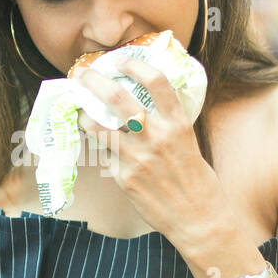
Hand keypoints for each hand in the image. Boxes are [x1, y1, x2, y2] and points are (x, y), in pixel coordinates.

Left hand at [75, 55, 222, 243]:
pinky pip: (105, 155)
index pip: (156, 81)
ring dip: (84, 114)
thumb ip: (167, 123)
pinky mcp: (125, 177)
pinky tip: (98, 145)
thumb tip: (143, 103)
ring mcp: (138, 158)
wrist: (198, 218)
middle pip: (118, 98)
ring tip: (79, 109)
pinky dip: (100, 147)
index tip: (121, 59)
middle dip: (95, 81)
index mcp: (178, 123)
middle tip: (84, 74)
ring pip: (99, 127)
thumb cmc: (196, 180)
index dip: (135, 64)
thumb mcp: (188, 142)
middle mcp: (157, 136)